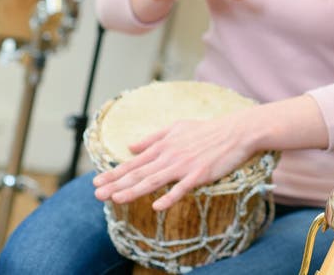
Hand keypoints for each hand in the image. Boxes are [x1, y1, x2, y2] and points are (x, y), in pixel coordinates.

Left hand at [93, 107, 262, 210]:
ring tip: (115, 199)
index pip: (134, 162)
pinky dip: (169, 197)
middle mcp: (170, 156)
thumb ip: (153, 138)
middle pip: (139, 173)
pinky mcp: (199, 174)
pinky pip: (182, 188)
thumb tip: (130, 147)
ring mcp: (184, 166)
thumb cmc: (208, 130)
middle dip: (115, 184)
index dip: (114, 172)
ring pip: (154, 181)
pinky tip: (157, 207)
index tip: (96, 181)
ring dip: (133, 191)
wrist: (237, 132)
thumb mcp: (177, 127)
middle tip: (96, 194)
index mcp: (163, 146)